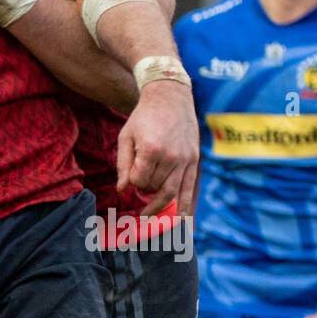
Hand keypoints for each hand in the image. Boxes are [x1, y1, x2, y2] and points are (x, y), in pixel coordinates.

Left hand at [116, 79, 198, 215]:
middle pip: (155, 188)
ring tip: (152, 213)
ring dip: (160, 203)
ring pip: (172, 192)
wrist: (170, 98)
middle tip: (140, 190)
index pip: (139, 181)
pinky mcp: (194, 160)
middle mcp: (171, 156)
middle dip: (145, 191)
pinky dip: (186, 206)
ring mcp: (185, 159)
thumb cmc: (143, 117)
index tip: (132, 175)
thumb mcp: (126, 137)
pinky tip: (182, 219)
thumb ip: (123, 164)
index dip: (133, 181)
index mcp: (151, 149)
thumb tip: (122, 190)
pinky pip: (190, 188)